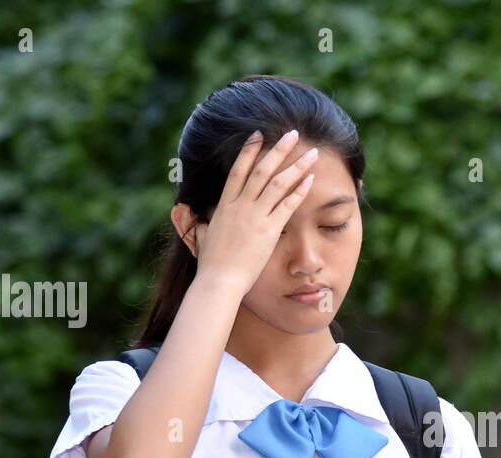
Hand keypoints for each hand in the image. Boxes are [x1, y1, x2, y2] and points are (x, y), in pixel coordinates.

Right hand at [189, 129, 318, 292]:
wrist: (219, 280)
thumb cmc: (211, 264)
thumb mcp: (202, 237)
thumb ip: (200, 223)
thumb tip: (188, 215)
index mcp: (224, 205)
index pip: (238, 171)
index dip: (249, 151)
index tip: (259, 134)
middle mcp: (240, 206)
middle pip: (261, 170)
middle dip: (278, 149)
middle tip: (293, 134)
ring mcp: (254, 216)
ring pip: (277, 183)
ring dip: (296, 165)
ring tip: (312, 153)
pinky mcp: (268, 230)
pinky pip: (287, 205)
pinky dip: (299, 191)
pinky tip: (310, 179)